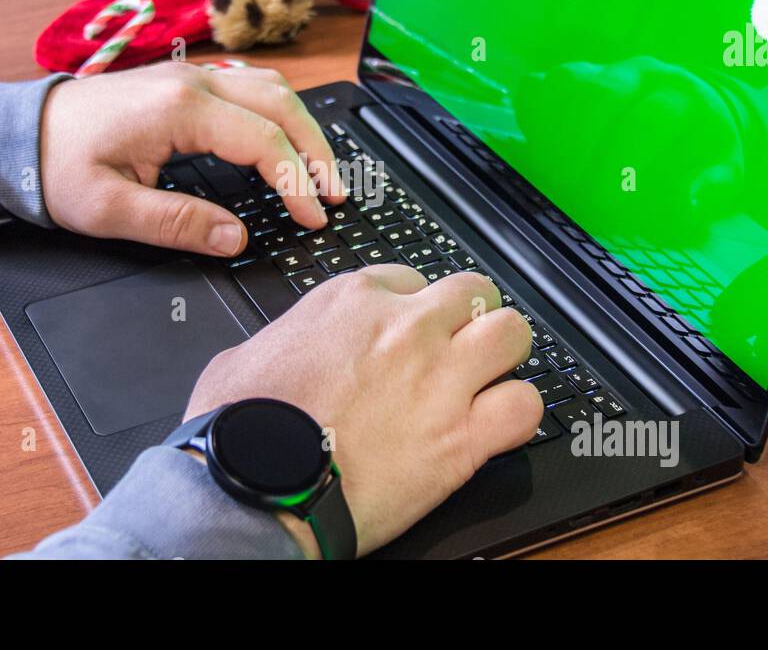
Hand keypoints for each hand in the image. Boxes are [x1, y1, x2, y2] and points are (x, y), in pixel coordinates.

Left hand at [39, 62, 344, 254]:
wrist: (17, 132)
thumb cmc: (54, 167)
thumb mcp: (109, 210)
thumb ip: (177, 224)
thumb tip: (235, 240)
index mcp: (178, 110)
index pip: (263, 141)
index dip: (296, 182)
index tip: (312, 218)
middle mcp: (191, 82)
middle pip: (281, 105)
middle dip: (317, 151)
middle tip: (336, 196)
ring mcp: (188, 76)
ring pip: (270, 88)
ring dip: (303, 127)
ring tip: (322, 170)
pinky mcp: (182, 83)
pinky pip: (249, 86)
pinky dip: (279, 113)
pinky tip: (287, 140)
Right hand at [185, 266, 543, 556]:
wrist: (257, 488)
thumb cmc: (242, 430)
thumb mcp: (244, 356)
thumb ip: (286, 337)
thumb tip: (291, 350)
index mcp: (352, 301)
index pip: (410, 278)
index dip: (410, 308)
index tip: (403, 334)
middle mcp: (406, 329)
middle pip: (474, 292)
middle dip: (469, 318)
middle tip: (455, 348)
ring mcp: (440, 379)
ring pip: (513, 333)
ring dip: (503, 356)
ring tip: (487, 379)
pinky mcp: (462, 437)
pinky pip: (525, 406)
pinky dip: (516, 415)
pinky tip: (496, 426)